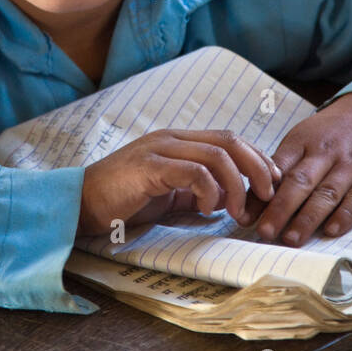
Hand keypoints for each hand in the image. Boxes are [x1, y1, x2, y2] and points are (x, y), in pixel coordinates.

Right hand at [77, 129, 279, 235]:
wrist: (80, 205)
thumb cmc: (122, 202)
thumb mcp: (168, 196)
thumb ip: (196, 192)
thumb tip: (227, 201)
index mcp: (177, 142)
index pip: (229, 139)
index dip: (257, 159)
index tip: (271, 185)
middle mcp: (171, 139)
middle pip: (230, 140)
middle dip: (258, 167)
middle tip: (267, 195)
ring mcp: (160, 149)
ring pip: (217, 154)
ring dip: (236, 185)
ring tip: (236, 211)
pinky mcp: (149, 166)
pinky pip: (194, 171)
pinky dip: (209, 190)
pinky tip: (206, 210)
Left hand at [244, 93, 351, 246]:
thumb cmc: (329, 134)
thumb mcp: (302, 140)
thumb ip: (280, 169)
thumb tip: (252, 204)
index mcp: (302, 141)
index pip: (277, 169)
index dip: (260, 194)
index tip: (244, 217)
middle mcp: (326, 151)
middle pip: (300, 182)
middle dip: (280, 209)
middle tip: (265, 232)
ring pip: (327, 192)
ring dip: (308, 217)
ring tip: (291, 238)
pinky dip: (345, 215)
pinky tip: (331, 231)